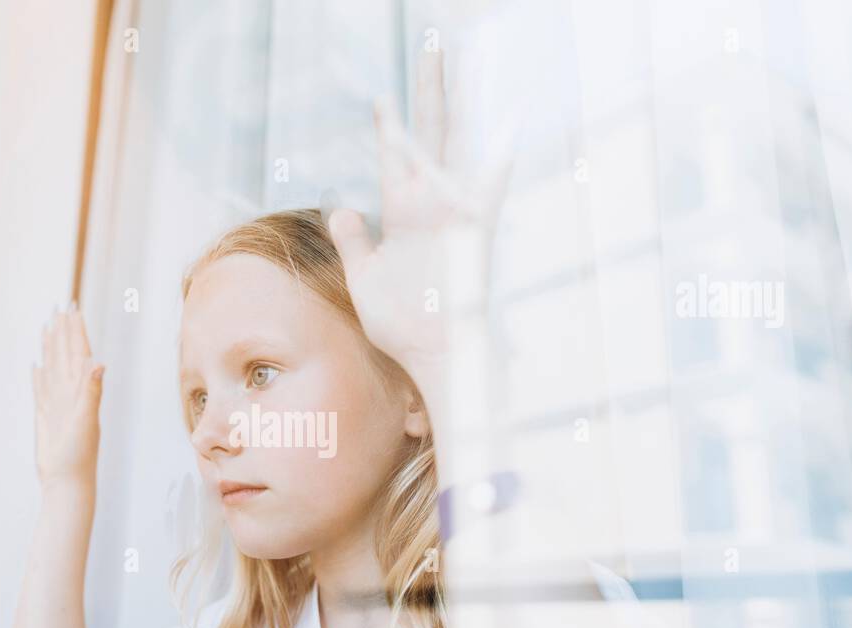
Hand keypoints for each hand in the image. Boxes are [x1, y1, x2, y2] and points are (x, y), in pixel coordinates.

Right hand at [31, 301, 103, 486]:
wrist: (67, 481)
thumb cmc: (79, 455)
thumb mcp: (86, 420)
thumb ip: (92, 391)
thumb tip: (98, 362)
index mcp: (82, 391)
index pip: (79, 353)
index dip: (76, 331)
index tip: (73, 308)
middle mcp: (71, 394)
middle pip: (66, 355)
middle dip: (64, 331)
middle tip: (60, 306)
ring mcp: (58, 405)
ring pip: (53, 368)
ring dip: (51, 348)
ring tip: (47, 327)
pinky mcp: (46, 417)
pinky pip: (41, 390)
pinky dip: (38, 376)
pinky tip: (36, 365)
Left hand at [327, 49, 507, 377]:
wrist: (429, 357)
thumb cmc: (399, 323)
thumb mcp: (364, 278)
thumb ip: (355, 241)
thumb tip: (342, 208)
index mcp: (402, 213)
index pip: (395, 155)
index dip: (390, 125)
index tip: (384, 95)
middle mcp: (429, 206)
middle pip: (429, 134)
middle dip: (430, 91)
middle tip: (434, 45)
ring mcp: (451, 215)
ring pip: (455, 146)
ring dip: (459, 104)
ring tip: (464, 61)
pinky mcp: (471, 234)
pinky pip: (486, 190)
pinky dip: (497, 162)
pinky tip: (508, 126)